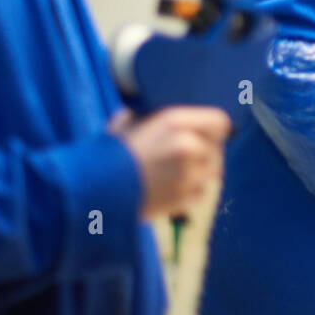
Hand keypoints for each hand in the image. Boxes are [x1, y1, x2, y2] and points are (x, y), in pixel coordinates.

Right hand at [114, 106, 231, 217]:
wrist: (95, 191)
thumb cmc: (107, 154)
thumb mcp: (124, 125)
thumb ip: (142, 118)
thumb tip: (141, 116)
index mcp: (176, 122)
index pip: (220, 122)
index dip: (214, 128)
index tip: (207, 133)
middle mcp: (189, 146)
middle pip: (217, 148)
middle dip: (205, 151)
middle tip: (188, 156)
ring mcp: (190, 175)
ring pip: (212, 171)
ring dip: (200, 172)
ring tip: (180, 173)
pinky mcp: (185, 199)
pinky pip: (201, 192)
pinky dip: (192, 192)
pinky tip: (174, 188)